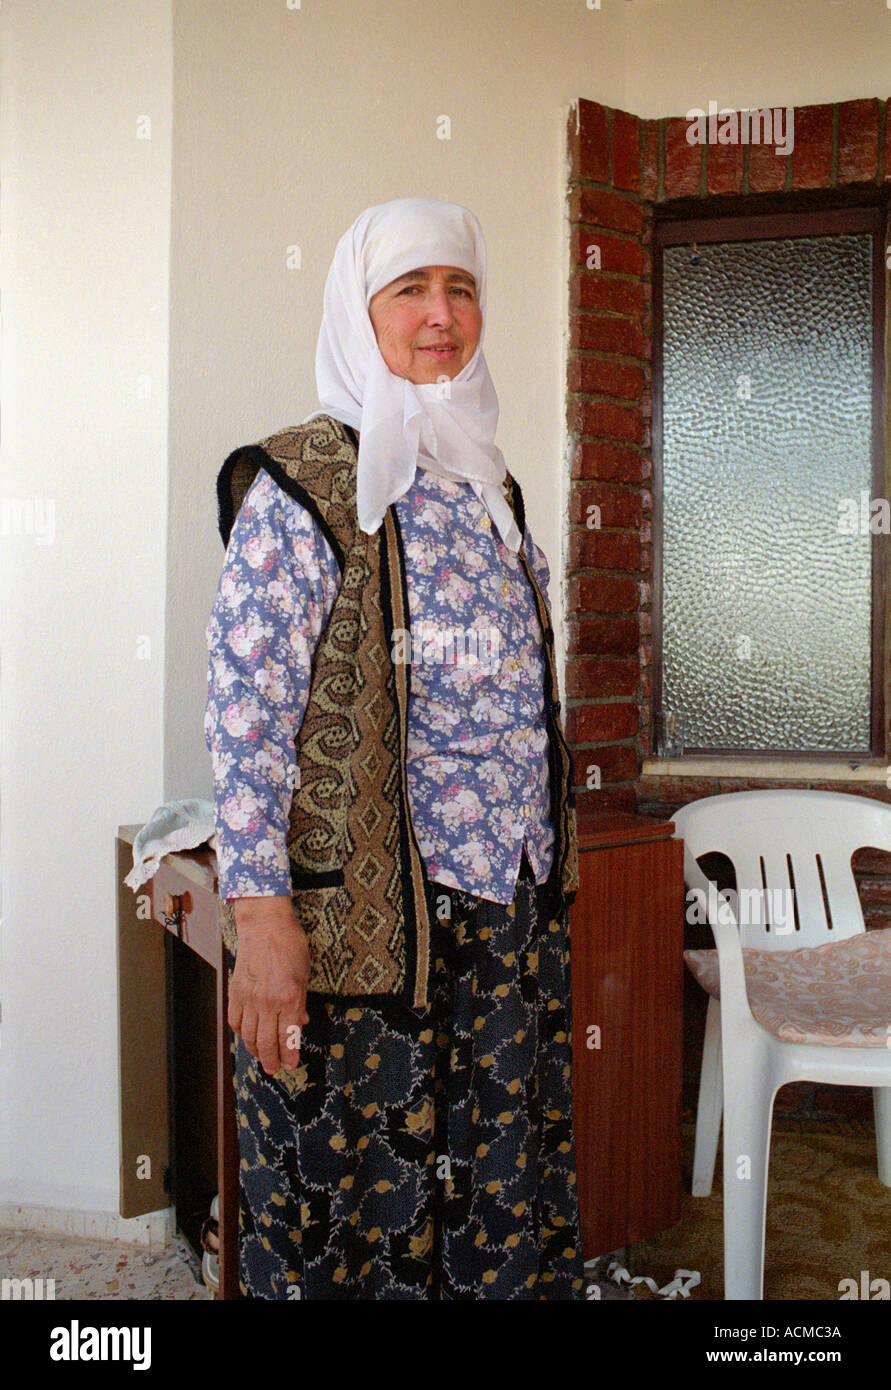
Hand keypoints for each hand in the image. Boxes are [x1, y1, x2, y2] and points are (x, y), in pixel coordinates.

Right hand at [228, 896, 310, 1074]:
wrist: (265, 925)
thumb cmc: (289, 945)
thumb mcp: (304, 975)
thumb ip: (300, 1003)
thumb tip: (299, 1024)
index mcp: (289, 998)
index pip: (288, 1036)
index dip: (289, 1055)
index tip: (290, 1066)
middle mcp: (267, 1001)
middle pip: (266, 1042)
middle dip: (271, 1060)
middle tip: (275, 1069)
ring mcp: (248, 998)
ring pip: (248, 1035)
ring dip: (255, 1051)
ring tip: (262, 1058)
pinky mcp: (235, 992)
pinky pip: (235, 1021)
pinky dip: (240, 1033)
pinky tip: (246, 1037)